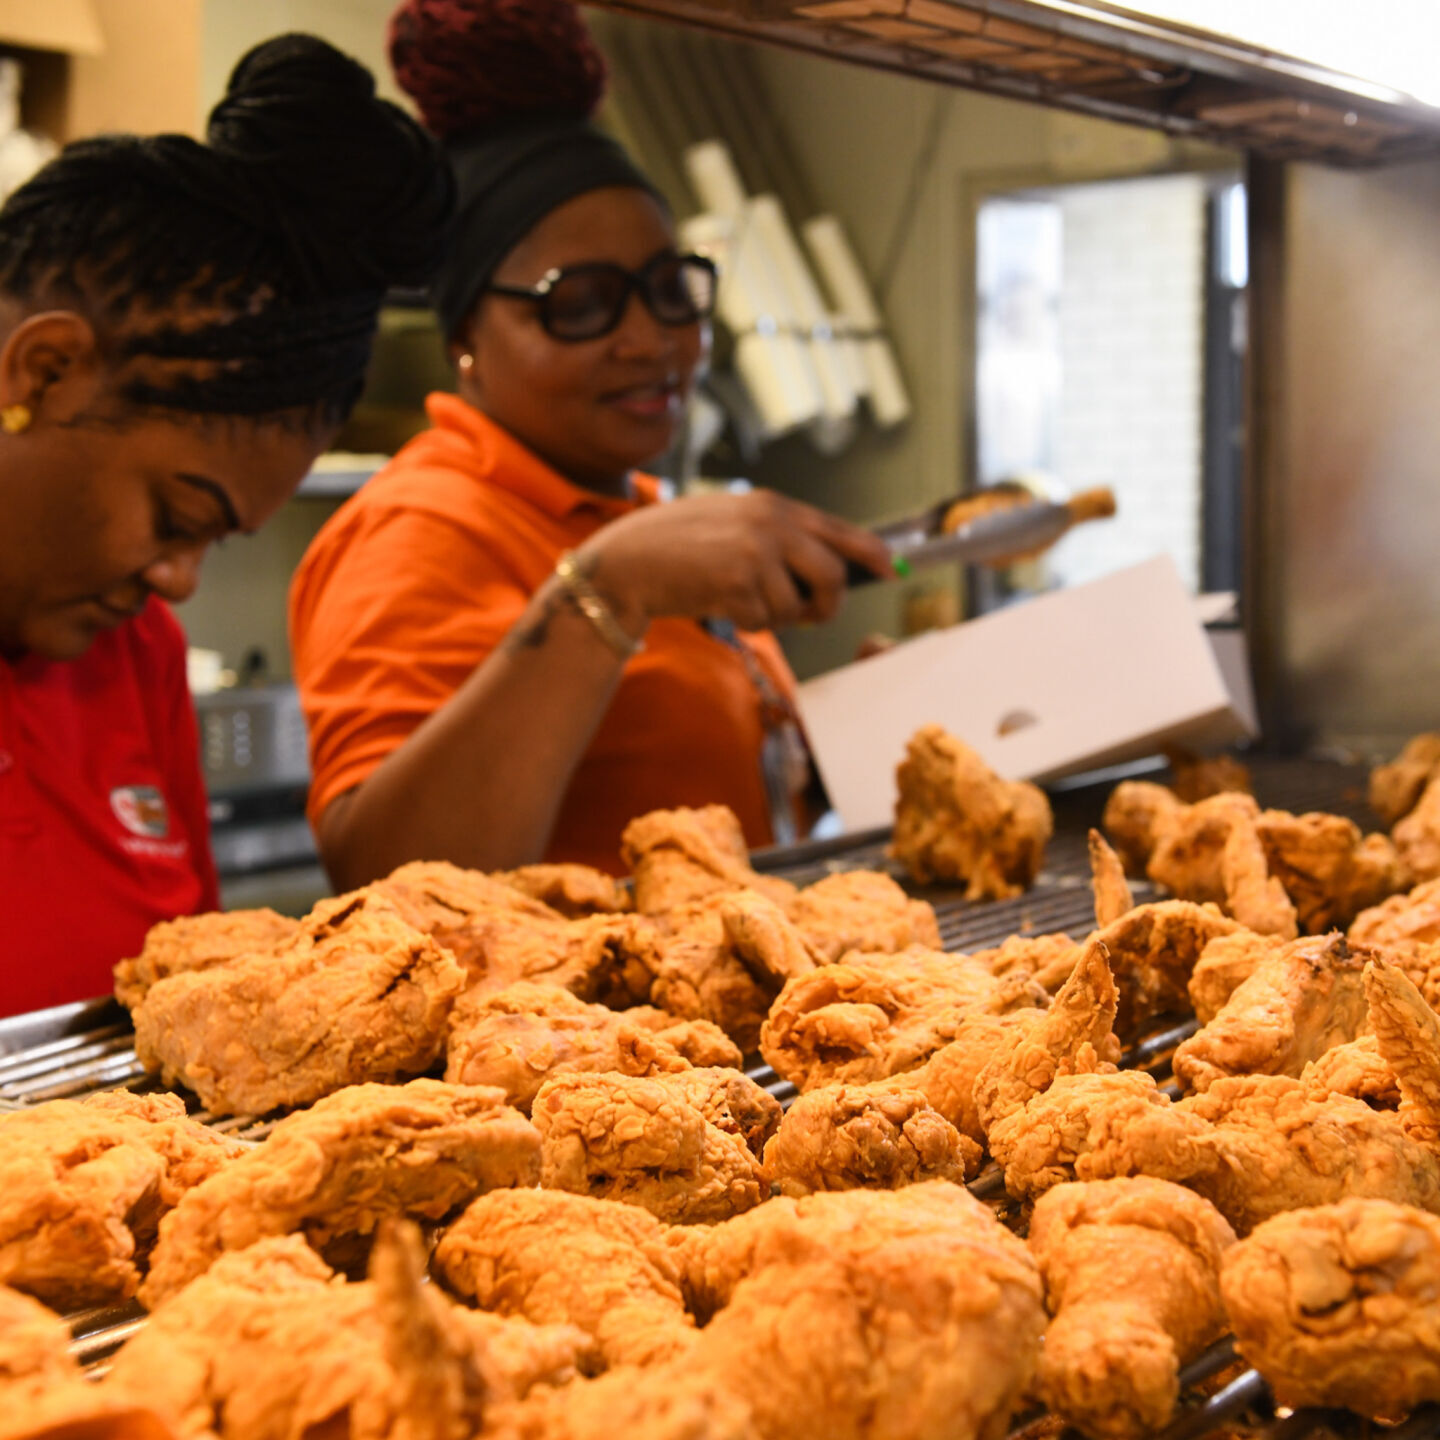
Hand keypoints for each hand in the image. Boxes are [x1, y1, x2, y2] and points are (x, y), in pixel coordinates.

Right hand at [578, 489, 891, 633]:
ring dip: (773, 616)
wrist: (627, 560)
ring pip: (795, 606)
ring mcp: (755, 551)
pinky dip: (745, 621)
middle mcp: (770, 523)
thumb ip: (778, 538)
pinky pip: (763, 620)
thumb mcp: (734, 525)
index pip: (840, 530)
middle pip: (832, 575)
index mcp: (774, 506)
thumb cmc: (678, 546)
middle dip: (825, 605)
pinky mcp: (737, 581)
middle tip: (808, 615)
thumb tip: (828, 569)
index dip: (872, 554)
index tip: (891, 570)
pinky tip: (718, 602)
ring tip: (739, 598)